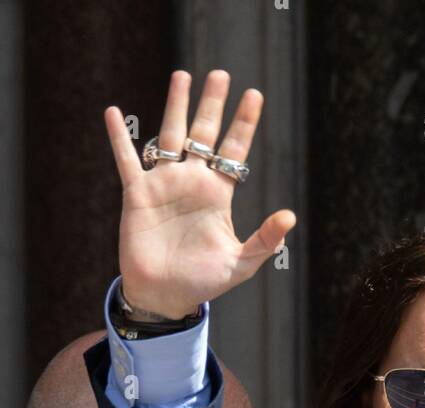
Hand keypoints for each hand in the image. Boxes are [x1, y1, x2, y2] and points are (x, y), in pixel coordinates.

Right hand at [104, 69, 295, 319]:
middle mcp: (191, 182)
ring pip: (169, 135)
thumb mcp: (241, 264)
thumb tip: (290, 216)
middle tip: (221, 74)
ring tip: (182, 76)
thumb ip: (265, 240)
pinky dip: (119, 138)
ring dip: (175, 106)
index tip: (254, 95)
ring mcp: (164, 185)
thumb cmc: (203, 281)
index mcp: (217, 194)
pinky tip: (113, 112)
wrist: (165, 296)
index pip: (233, 151)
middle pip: (203, 133)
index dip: (244, 123)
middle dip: (212, 104)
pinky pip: (127, 160)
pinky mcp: (138, 195)